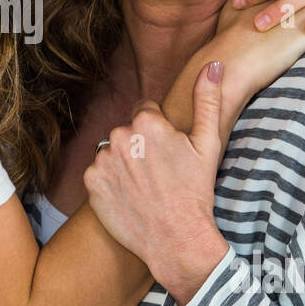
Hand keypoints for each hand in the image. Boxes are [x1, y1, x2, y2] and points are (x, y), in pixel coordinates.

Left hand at [84, 61, 232, 305]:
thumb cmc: (196, 192)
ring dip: (124, 163)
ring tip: (145, 186)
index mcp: (146, 122)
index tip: (169, 153)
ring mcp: (102, 160)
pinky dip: (110, 182)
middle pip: (127, 131)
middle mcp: (119, 136)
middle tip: (160, 173)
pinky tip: (129, 196)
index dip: (159, 131)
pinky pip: (99, 173)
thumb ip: (206, 100)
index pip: (144, 111)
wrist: (176, 240)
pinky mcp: (90, 183)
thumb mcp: (208, 143)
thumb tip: (213, 65)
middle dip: (140, 146)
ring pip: (112, 151)